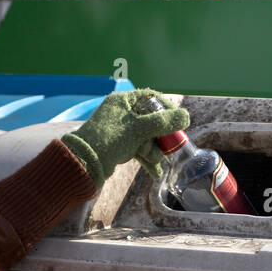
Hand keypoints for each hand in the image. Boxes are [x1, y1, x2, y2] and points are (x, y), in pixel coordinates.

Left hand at [60, 88, 188, 190]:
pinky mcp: (120, 146)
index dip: (167, 109)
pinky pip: (139, 149)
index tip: (178, 121)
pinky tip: (155, 173)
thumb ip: (163, 122)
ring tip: (153, 162)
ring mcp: (121, 131)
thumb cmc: (111, 140)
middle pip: (151, 121)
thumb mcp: (139, 129)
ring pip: (146, 138)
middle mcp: (122, 113)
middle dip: (159, 138)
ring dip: (153, 151)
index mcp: (124, 101)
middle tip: (168, 148)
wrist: (85, 163)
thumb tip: (186, 116)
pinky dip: (146, 159)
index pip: (151, 98)